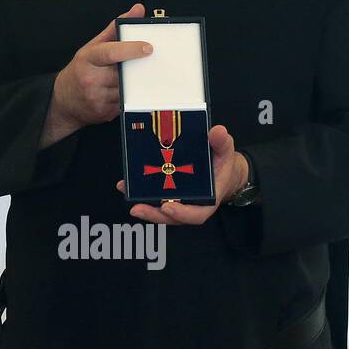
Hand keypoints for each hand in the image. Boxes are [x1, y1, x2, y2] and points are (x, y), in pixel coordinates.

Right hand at [41, 3, 150, 147]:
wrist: (63, 99)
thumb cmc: (81, 69)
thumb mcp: (93, 46)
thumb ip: (115, 28)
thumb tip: (137, 9)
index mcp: (88, 59)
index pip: (110, 52)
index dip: (131, 49)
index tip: (148, 48)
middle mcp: (90, 78)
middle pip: (123, 73)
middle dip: (138, 69)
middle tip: (151, 65)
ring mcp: (96, 97)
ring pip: (127, 90)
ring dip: (135, 85)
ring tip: (134, 79)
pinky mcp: (103, 113)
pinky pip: (124, 104)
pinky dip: (128, 98)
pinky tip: (123, 93)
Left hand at [118, 125, 248, 225]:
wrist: (219, 167)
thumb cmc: (221, 162)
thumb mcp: (225, 151)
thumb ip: (222, 143)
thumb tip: (218, 131)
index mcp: (208, 199)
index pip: (196, 214)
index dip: (182, 214)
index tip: (167, 208)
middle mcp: (190, 204)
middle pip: (171, 216)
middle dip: (153, 214)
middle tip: (137, 208)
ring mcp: (177, 200)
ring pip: (158, 209)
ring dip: (142, 204)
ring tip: (125, 191)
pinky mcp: (166, 193)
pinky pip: (152, 197)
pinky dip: (137, 192)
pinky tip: (123, 184)